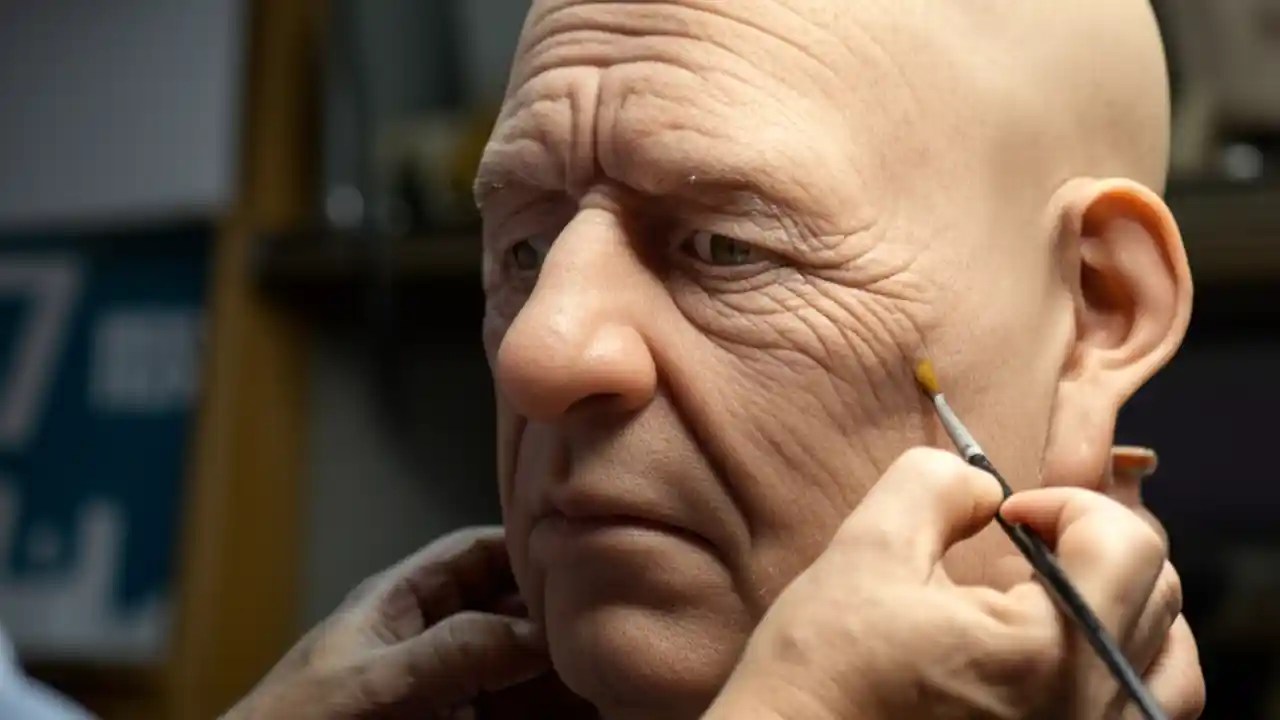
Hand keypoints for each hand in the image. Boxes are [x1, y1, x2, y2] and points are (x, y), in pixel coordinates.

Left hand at [222, 527, 595, 719]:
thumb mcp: (371, 683)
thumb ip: (450, 652)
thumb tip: (534, 633)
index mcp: (402, 603)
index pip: (479, 554)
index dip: (531, 546)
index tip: (589, 551)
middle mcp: (433, 640)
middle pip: (514, 614)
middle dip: (563, 617)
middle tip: (617, 622)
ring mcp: (448, 691)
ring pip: (524, 669)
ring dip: (566, 670)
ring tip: (616, 671)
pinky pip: (517, 713)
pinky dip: (551, 709)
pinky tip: (591, 707)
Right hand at [705, 448, 1204, 719]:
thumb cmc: (826, 665)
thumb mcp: (867, 548)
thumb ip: (936, 484)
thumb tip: (983, 483)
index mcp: (1049, 652)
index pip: (1127, 542)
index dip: (1067, 502)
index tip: (1005, 513)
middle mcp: (1090, 710)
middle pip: (1156, 592)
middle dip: (1092, 543)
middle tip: (1024, 542)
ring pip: (1170, 660)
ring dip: (1125, 604)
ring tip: (1057, 593)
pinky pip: (1147, 710)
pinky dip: (1126, 664)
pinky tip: (1063, 650)